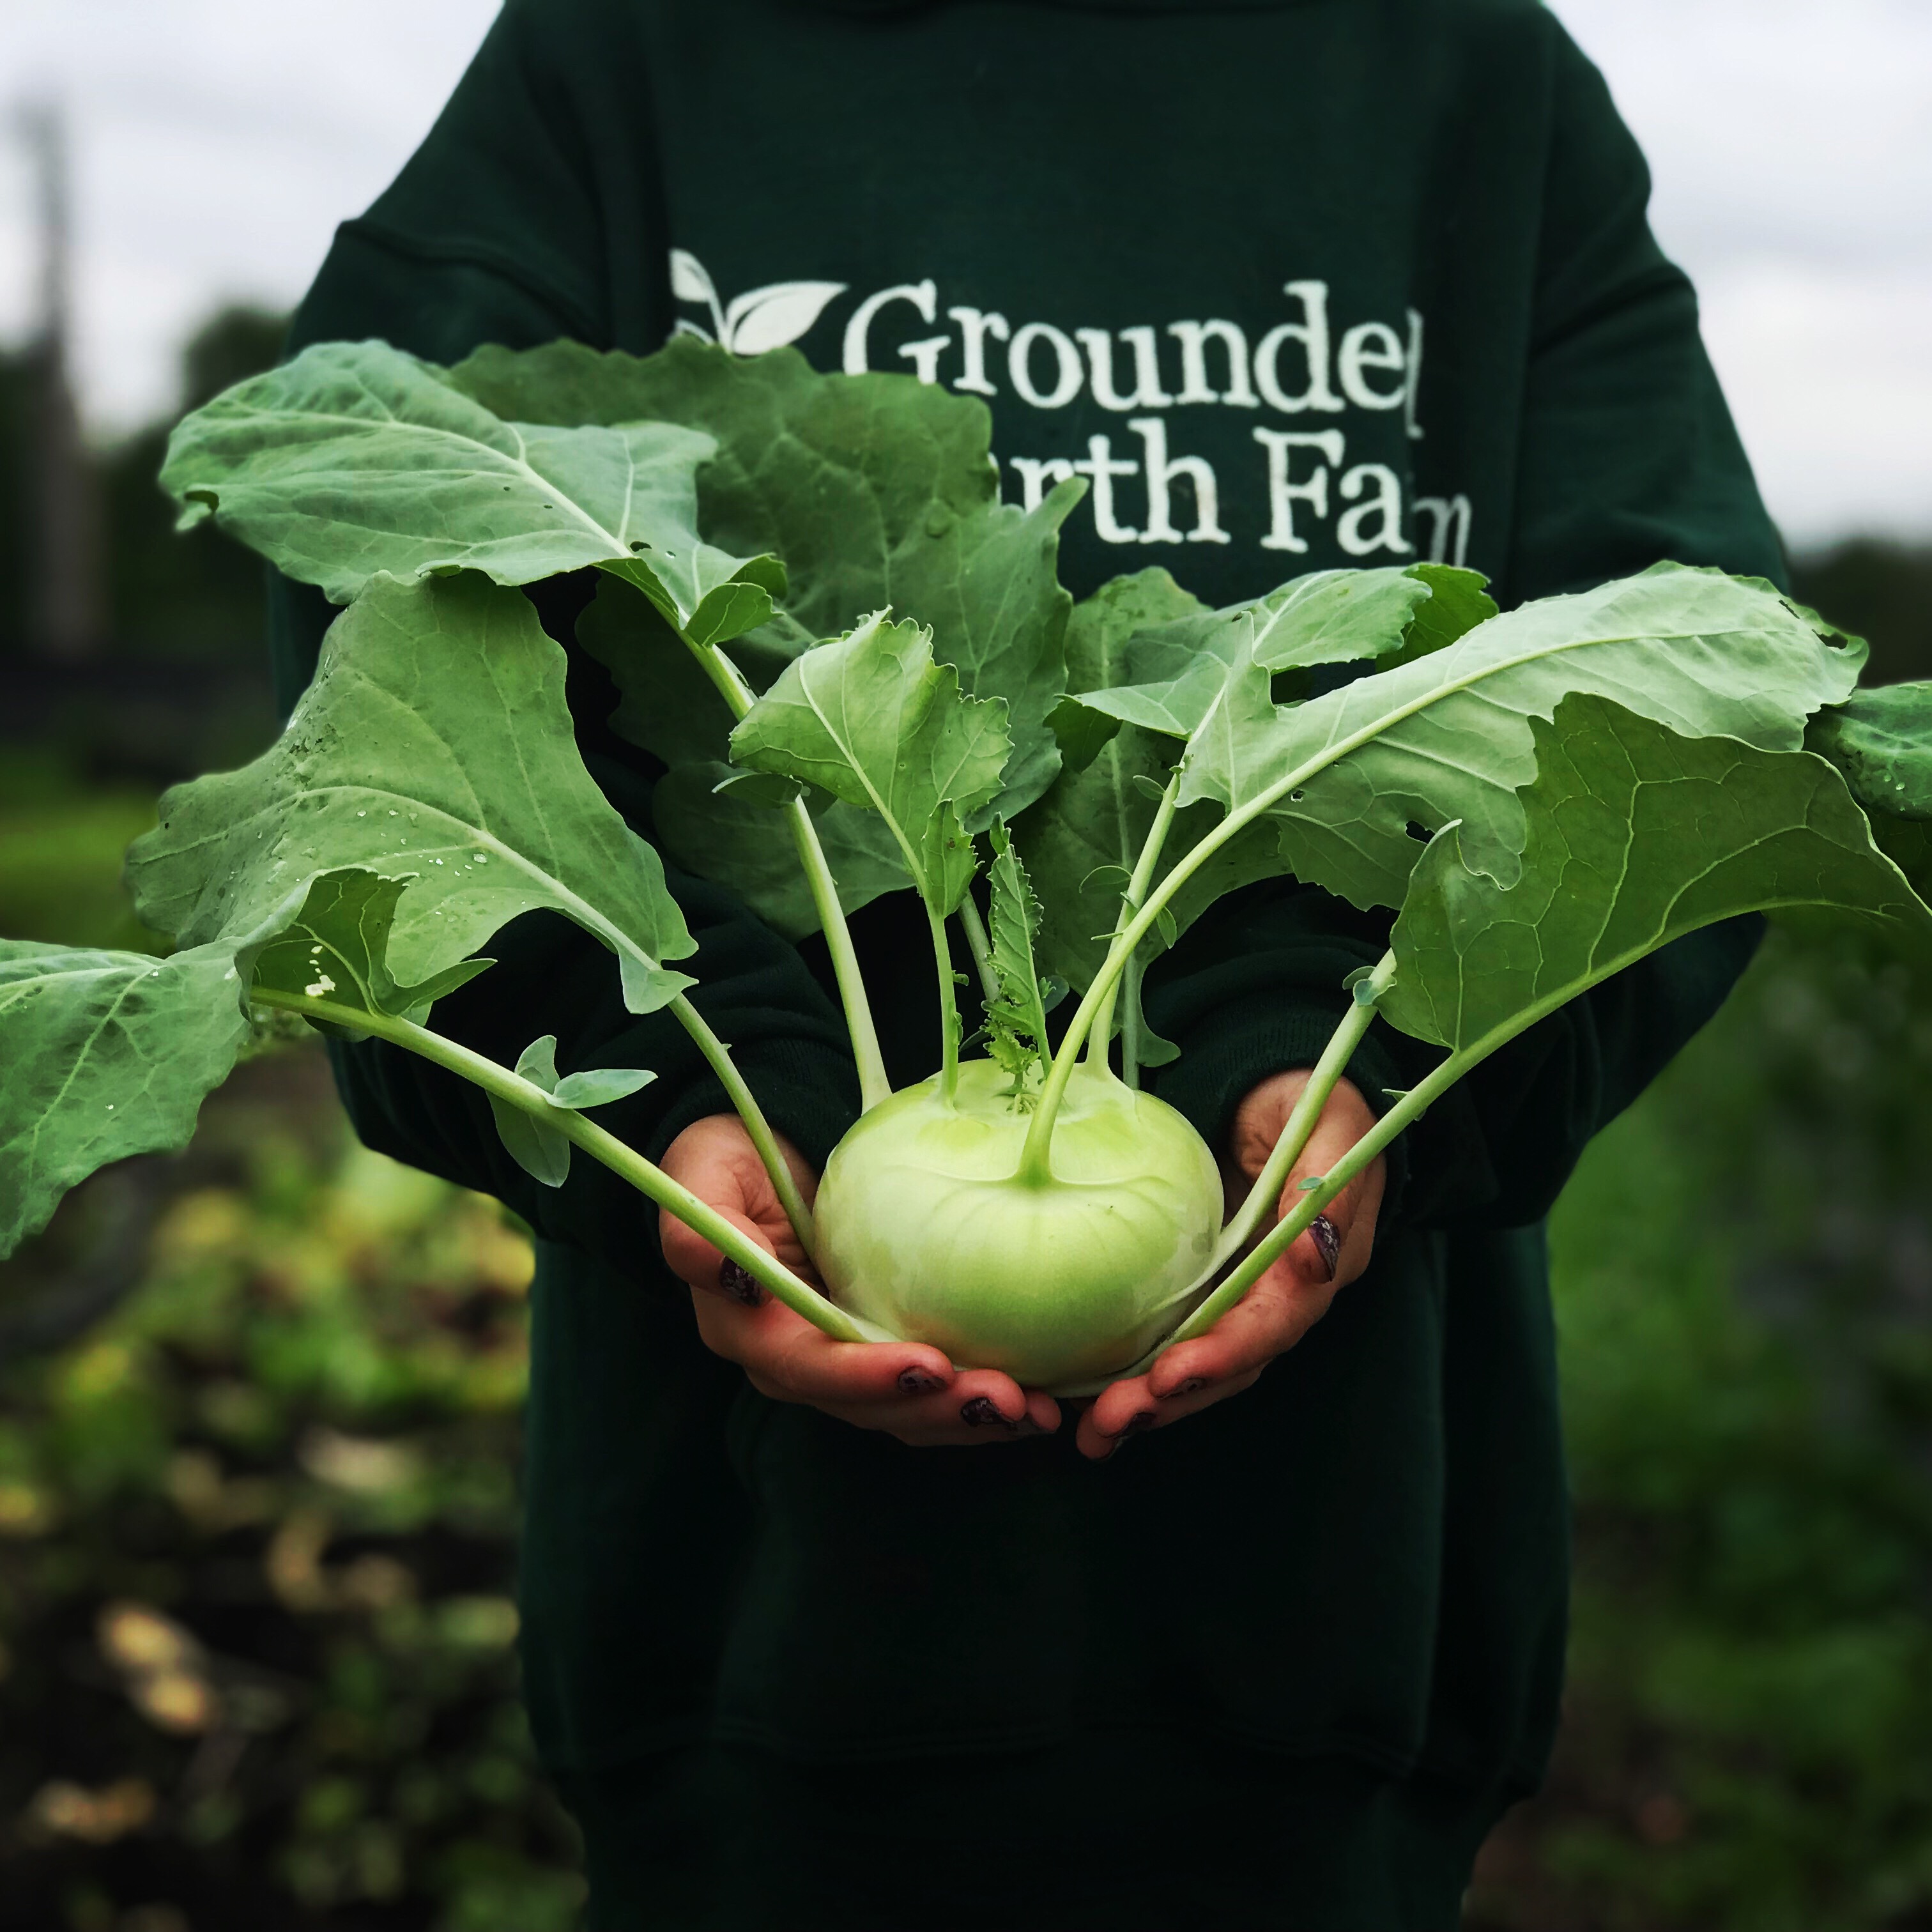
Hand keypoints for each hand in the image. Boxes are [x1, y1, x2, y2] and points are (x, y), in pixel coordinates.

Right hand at [658, 1114, 1059, 1445]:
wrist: (758, 1150)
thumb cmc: (728, 1155)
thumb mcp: (702, 1173)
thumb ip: (699, 1224)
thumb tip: (711, 1264)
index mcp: (748, 1329)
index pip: (808, 1368)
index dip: (864, 1376)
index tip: (929, 1364)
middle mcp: (795, 1360)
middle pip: (867, 1407)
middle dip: (937, 1411)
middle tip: (1009, 1399)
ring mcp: (842, 1360)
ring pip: (906, 1412)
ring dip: (971, 1418)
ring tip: (1040, 1411)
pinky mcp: (881, 1348)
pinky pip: (932, 1391)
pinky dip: (981, 1400)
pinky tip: (1044, 1397)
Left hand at [1075, 1070, 1384, 1459]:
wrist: (1281, 1084)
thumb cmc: (1308, 1095)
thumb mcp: (1328, 1123)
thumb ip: (1327, 1186)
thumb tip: (1312, 1258)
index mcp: (1324, 1258)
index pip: (1276, 1321)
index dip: (1226, 1352)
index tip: (1170, 1375)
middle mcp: (1287, 1291)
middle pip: (1236, 1362)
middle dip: (1176, 1398)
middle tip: (1110, 1423)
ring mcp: (1246, 1293)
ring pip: (1205, 1365)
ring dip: (1152, 1403)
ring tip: (1094, 1433)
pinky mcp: (1206, 1285)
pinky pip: (1176, 1339)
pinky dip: (1138, 1372)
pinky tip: (1088, 1397)